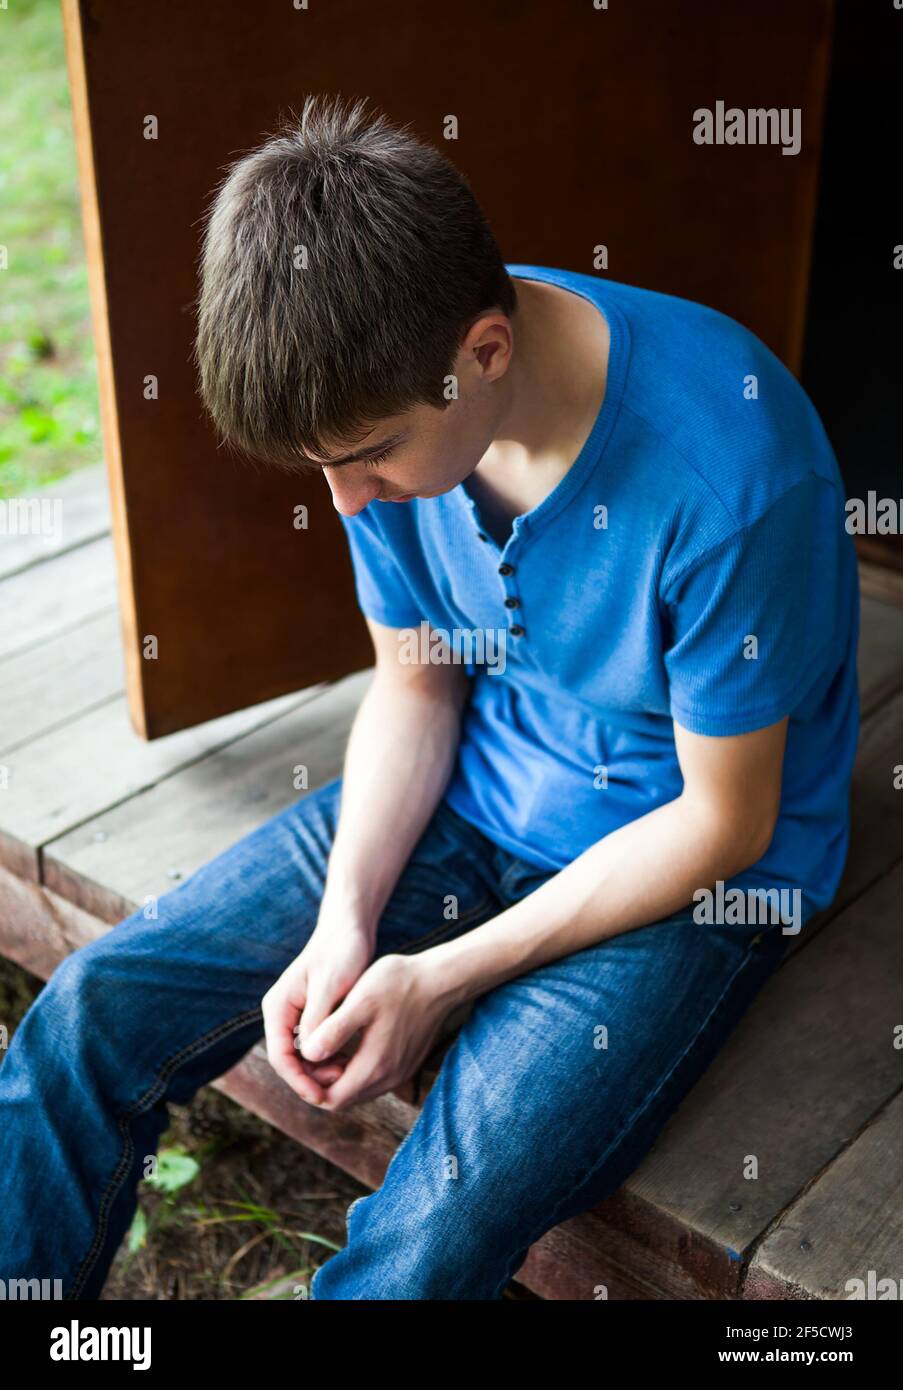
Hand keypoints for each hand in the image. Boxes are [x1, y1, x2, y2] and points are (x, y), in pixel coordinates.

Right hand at [261, 920, 373, 1105]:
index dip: (299, 1081)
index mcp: (278, 1007)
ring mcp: (296, 1016)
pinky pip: (314, 1045)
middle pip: (289, 1061)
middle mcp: (282, 1014)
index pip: (279, 1056)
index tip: (321, 1097)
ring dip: (320, 1070)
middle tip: (341, 1089)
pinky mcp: (312, 1015)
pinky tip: (349, 1063)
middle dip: (311, 1079)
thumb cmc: (340, 952)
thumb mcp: (330, 986)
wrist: (349, 928)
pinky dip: (328, 1057)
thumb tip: (308, 1056)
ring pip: (302, 1056)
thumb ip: (318, 1020)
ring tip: (349, 1076)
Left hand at [298, 952, 454, 1112]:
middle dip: (319, 1082)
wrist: (441, 980)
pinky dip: (354, 1070)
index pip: (330, 1099)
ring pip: (357, 1091)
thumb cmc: (399, 984)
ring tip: (323, 1047)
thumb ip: (333, 1031)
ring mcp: (399, 1073)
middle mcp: (388, 1079)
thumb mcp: (361, 1001)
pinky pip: (372, 1080)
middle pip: (342, 1099)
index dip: (308, 1085)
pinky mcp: (405, 1064)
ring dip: (336, 1077)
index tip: (297, 1059)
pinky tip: (347, 1045)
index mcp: (374, 1067)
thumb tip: (308, 1055)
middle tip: (306, 1052)